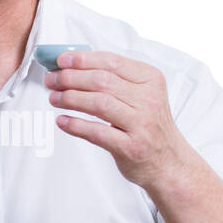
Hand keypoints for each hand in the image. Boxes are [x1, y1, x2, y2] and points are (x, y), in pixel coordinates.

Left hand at [45, 50, 196, 190]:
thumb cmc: (148, 125)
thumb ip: (116, 79)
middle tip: (52, 80)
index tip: (61, 61)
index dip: (83, 60)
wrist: (169, 162)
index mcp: (150, 80)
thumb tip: (74, 67)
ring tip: (54, 98)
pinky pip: (98, 132)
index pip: (112, 62)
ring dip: (70, 99)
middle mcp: (149, 100)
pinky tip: (62, 121)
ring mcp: (141, 124)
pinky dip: (76, 125)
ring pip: (99, 103)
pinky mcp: (131, 147)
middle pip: (102, 81)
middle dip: (71, 78)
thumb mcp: (142, 95)